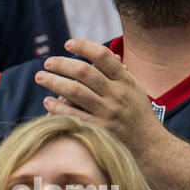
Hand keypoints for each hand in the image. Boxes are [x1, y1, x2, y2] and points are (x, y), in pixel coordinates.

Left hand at [36, 40, 164, 155]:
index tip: (68, 43)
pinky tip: (47, 101)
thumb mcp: (134, 90)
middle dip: (62, 64)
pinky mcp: (99, 129)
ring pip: (75, 91)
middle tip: (47, 62)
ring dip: (54, 82)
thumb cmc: (137, 115)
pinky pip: (72, 115)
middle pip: (84, 72)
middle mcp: (117, 93)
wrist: (149, 145)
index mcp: (126, 80)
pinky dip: (57, 107)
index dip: (84, 47)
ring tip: (40, 77)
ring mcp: (107, 112)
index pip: (103, 56)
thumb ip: (119, 73)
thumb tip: (106, 55)